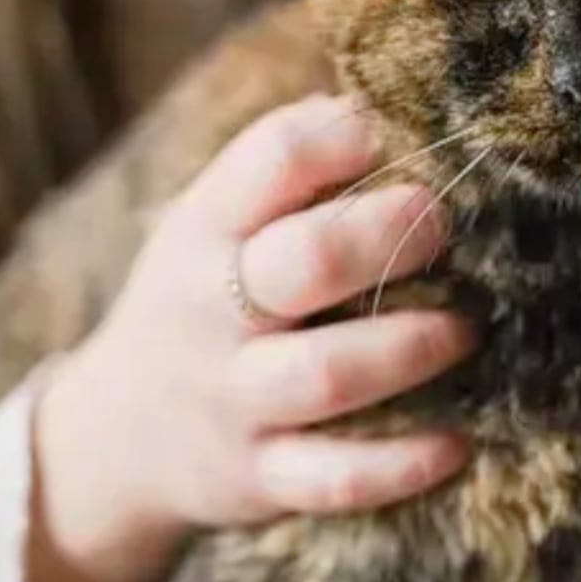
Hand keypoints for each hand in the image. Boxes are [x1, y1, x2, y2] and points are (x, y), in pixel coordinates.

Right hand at [28, 95, 473, 581]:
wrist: (115, 436)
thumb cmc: (202, 301)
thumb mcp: (214, 225)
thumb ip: (288, 173)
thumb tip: (387, 103)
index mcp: (206, 229)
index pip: (273, 160)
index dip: (346, 136)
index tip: (391, 137)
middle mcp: (213, 312)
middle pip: (307, 261)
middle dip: (391, 236)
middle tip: (441, 226)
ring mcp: (235, 399)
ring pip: (328, 373)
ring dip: (411, 346)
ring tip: (465, 328)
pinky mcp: (259, 478)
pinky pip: (336, 477)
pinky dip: (403, 463)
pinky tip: (458, 440)